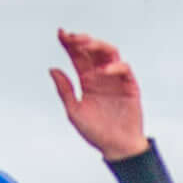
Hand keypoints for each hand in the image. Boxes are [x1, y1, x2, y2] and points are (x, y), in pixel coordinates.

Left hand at [47, 29, 149, 160]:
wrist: (116, 148)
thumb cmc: (95, 132)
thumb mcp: (74, 111)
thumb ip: (64, 90)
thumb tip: (52, 69)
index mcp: (86, 80)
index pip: (77, 56)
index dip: (69, 44)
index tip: (61, 34)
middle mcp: (101, 76)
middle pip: (92, 50)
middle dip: (82, 40)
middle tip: (72, 37)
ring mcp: (116, 79)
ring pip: (109, 53)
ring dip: (98, 45)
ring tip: (86, 44)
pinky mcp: (130, 86)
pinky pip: (124, 69)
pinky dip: (114, 66)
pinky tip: (102, 70)